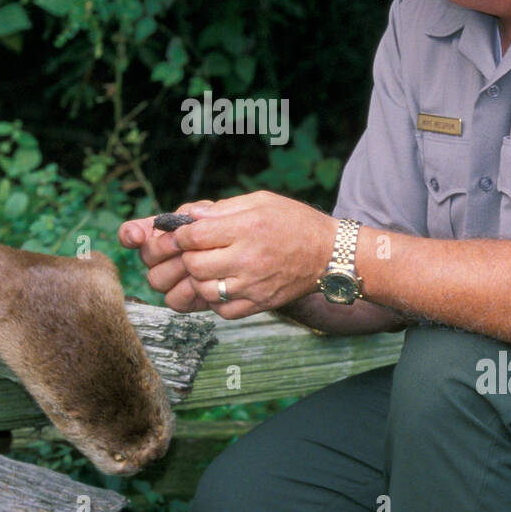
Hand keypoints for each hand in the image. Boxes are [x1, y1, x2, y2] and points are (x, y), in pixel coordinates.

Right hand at [118, 200, 216, 312]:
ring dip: (175, 269)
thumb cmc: (226, 231)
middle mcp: (159, 257)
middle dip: (162, 249)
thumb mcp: (215, 215)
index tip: (137, 235)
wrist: (243, 255)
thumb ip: (200, 211)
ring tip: (194, 262)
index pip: (131, 232)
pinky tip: (201, 281)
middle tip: (180, 244)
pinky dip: (187, 291)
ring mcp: (169, 279)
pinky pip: (174, 300)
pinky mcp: (183, 300)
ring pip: (157, 279)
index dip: (130, 234)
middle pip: (146, 257)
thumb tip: (191, 212)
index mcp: (160, 232)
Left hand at [171, 191, 335, 318]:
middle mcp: (248, 258)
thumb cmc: (295, 222)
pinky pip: (223, 310)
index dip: (180, 235)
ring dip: (198, 279)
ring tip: (207, 268)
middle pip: (194, 265)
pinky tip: (221, 285)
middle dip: (186, 257)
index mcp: (247, 228)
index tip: (182, 234)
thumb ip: (224, 208)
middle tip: (193, 251)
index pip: (194, 236)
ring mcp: (254, 285)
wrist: (330, 254)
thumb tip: (190, 215)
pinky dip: (214, 300)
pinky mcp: (260, 304)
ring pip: (204, 290)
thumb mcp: (261, 201)